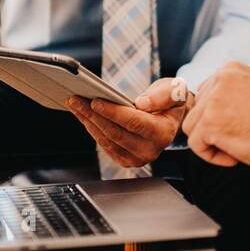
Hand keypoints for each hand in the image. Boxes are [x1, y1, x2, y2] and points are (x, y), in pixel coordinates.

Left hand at [65, 76, 190, 168]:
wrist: (171, 118)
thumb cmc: (171, 102)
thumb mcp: (174, 90)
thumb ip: (162, 96)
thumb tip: (142, 103)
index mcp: (163, 133)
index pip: (134, 123)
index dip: (113, 112)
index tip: (95, 101)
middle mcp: (150, 150)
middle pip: (115, 133)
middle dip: (93, 115)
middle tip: (76, 99)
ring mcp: (137, 158)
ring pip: (106, 139)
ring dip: (88, 121)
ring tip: (75, 104)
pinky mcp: (125, 160)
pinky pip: (104, 144)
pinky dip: (91, 128)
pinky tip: (83, 115)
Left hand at [182, 61, 249, 170]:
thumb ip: (247, 89)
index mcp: (230, 68)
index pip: (206, 95)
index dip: (222, 116)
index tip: (245, 124)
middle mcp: (219, 78)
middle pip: (198, 110)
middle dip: (215, 128)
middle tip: (243, 135)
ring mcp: (212, 100)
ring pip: (192, 127)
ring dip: (213, 142)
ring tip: (239, 145)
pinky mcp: (209, 123)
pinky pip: (195, 145)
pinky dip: (213, 156)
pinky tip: (236, 155)